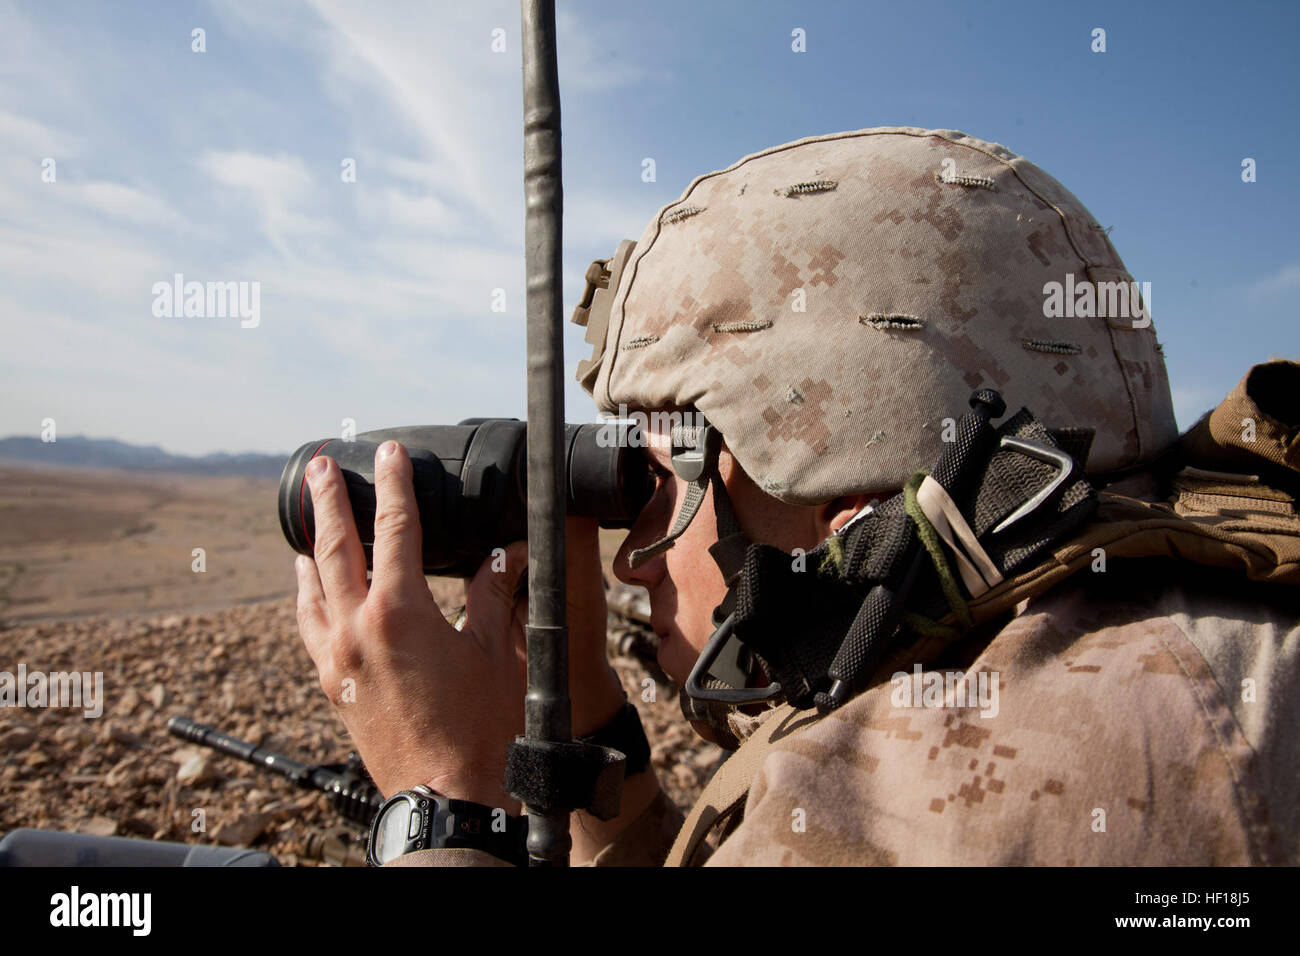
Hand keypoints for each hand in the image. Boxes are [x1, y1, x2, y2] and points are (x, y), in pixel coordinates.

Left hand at [295, 441, 527, 810]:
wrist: (445, 796)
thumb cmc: (478, 728)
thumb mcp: (494, 652)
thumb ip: (493, 595)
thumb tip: (507, 553)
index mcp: (399, 610)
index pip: (395, 528)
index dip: (395, 484)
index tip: (390, 453)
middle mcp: (356, 627)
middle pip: (335, 547)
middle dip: (329, 501)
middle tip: (323, 466)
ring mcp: (337, 657)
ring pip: (311, 587)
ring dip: (310, 547)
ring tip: (308, 522)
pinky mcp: (333, 684)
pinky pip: (308, 625)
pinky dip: (307, 596)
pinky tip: (311, 588)